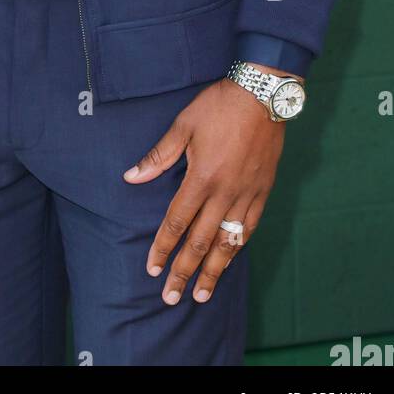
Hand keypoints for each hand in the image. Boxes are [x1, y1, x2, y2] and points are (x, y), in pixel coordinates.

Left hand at [123, 68, 292, 304]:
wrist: (262, 95)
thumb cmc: (218, 106)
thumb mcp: (182, 126)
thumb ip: (158, 157)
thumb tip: (131, 178)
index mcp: (201, 178)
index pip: (176, 223)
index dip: (162, 248)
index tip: (152, 269)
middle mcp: (224, 193)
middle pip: (200, 242)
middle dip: (184, 272)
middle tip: (172, 297)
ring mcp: (246, 195)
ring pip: (227, 243)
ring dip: (213, 271)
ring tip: (202, 294)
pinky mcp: (263, 192)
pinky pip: (249, 229)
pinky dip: (237, 249)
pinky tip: (228, 261)